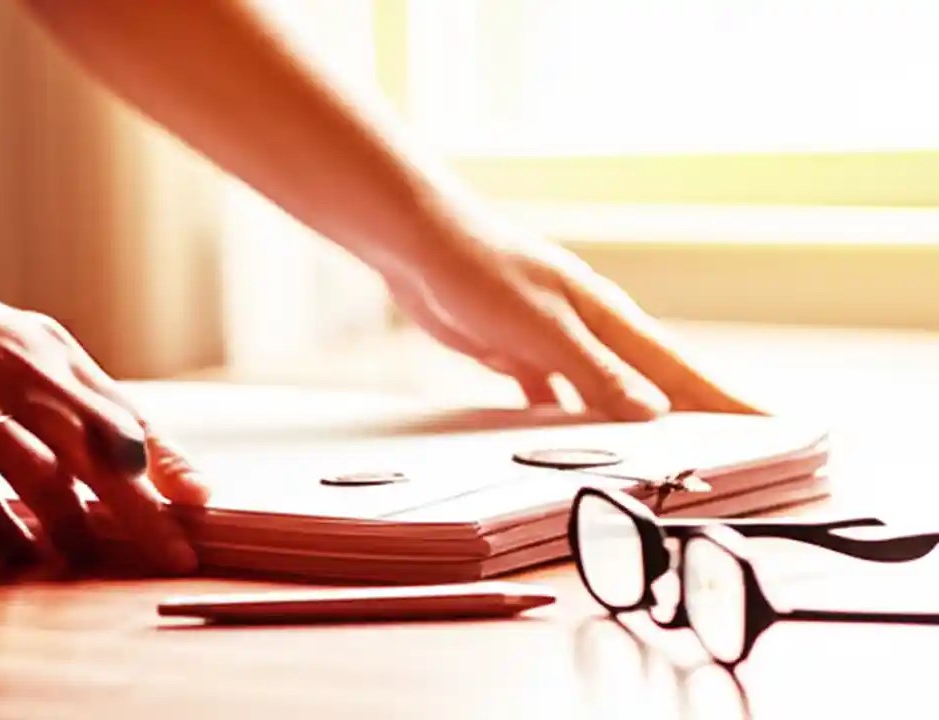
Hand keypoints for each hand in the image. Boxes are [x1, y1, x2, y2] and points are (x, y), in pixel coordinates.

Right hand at [0, 280, 207, 572]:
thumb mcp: (18, 344)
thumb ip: (69, 392)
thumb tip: (129, 444)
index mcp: (52, 355)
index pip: (125, 416)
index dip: (167, 461)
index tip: (202, 498)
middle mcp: (24, 382)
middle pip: (100, 457)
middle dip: (144, 511)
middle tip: (175, 553)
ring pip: (47, 486)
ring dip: (78, 531)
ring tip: (97, 561)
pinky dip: (10, 539)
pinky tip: (28, 559)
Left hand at [384, 218, 762, 419]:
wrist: (421, 245)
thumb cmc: (484, 272)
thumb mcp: (544, 329)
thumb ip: (597, 371)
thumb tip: (655, 412)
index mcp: (609, 319)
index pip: (681, 370)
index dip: (726, 400)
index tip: (773, 424)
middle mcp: (591, 328)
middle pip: (653, 382)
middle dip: (694, 416)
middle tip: (733, 448)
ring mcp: (555, 337)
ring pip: (605, 390)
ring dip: (631, 421)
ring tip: (660, 454)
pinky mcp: (517, 347)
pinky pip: (553, 391)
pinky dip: (565, 416)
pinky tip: (567, 438)